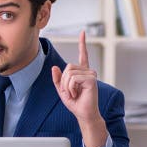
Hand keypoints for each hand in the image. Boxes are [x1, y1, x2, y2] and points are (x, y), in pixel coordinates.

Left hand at [51, 31, 107, 146]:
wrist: (83, 113)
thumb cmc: (75, 103)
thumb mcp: (61, 90)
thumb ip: (57, 79)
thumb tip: (55, 67)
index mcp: (82, 72)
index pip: (82, 55)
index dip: (82, 43)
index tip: (83, 32)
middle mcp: (88, 71)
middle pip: (68, 67)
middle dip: (64, 81)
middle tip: (70, 92)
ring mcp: (91, 74)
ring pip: (69, 73)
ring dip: (67, 86)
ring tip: (74, 93)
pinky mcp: (92, 80)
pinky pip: (73, 79)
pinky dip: (70, 88)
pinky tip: (77, 94)